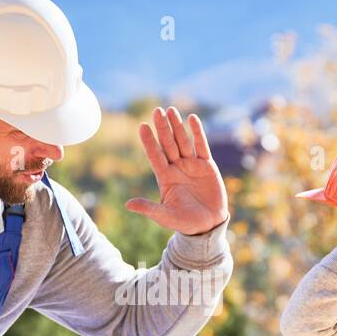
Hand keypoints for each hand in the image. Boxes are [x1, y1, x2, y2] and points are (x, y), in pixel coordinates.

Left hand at [128, 106, 227, 235]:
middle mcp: (176, 168)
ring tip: (171, 110)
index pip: (155, 156)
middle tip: (156, 111)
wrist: (208, 225)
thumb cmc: (185, 222)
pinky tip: (192, 118)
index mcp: (165, 178)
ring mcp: (191, 165)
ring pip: (183, 141)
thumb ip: (149, 209)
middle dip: (162, 128)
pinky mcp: (206, 165)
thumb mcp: (165, 216)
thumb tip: (128, 205)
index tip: (142, 126)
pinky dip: (197, 133)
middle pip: (168, 144)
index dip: (149, 142)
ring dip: (177, 126)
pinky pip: (201, 146)